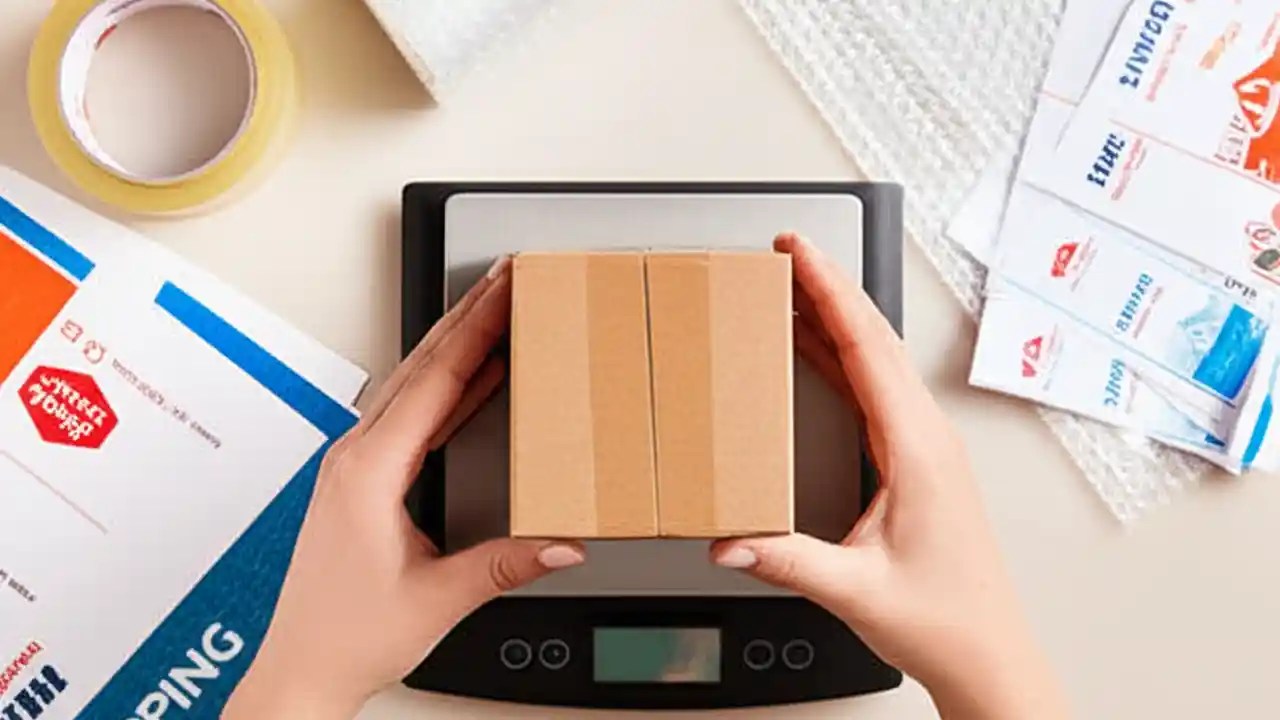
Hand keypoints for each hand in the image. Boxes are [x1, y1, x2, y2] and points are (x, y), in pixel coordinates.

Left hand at [223, 258, 585, 719]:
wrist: (301, 670)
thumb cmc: (347, 636)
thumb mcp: (436, 598)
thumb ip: (504, 565)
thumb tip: (562, 541)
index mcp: (369, 471)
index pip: (435, 381)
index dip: (476, 329)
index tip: (504, 290)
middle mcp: (357, 458)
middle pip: (422, 367)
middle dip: (468, 317)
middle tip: (507, 279)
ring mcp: (357, 467)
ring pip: (414, 386)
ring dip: (457, 346)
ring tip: (498, 313)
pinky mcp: (363, 482)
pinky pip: (411, 417)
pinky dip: (448, 389)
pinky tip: (476, 380)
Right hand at [710, 234, 1067, 719]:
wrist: (987, 652)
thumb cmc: (943, 619)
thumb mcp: (856, 589)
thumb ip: (788, 560)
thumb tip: (729, 539)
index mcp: (918, 449)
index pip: (868, 348)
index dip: (831, 292)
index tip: (800, 253)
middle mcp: (926, 436)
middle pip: (873, 339)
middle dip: (829, 287)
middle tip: (786, 251)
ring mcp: (924, 445)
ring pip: (875, 359)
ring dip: (834, 318)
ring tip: (790, 287)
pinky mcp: (915, 460)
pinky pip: (873, 389)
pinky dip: (840, 358)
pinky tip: (811, 352)